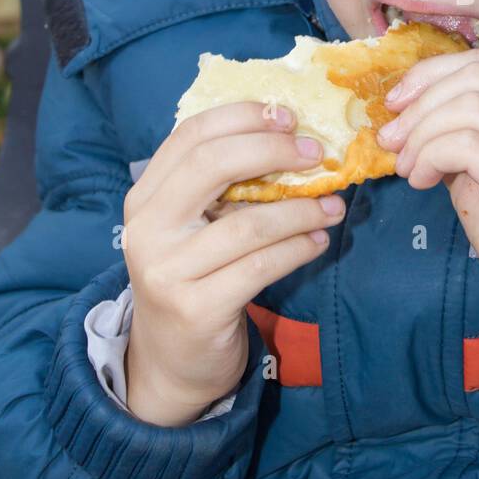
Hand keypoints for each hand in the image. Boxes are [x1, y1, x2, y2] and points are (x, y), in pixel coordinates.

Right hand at [122, 101, 344, 425]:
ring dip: (301, 210)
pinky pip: (260, 267)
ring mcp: (167, 271)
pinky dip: (298, 249)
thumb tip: (289, 137)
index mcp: (145, 197)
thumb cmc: (193, 279)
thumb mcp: (191, 228)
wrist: (171, 362)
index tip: (289, 116)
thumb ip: (220, 187)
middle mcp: (147, 229)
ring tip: (333, 206)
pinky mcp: (196, 309)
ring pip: (248, 223)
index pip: (190, 136)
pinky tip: (319, 242)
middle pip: (212, 165)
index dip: (242, 117)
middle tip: (318, 153)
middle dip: (273, 151)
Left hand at [376, 50, 478, 337]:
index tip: (397, 103)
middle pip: (474, 78)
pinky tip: (421, 181)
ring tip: (407, 166)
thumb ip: (459, 132)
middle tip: (391, 138)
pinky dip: (431, 156)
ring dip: (421, 134)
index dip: (431, 75)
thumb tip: (405, 108)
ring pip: (467, 108)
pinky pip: (465, 145)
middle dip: (420, 103)